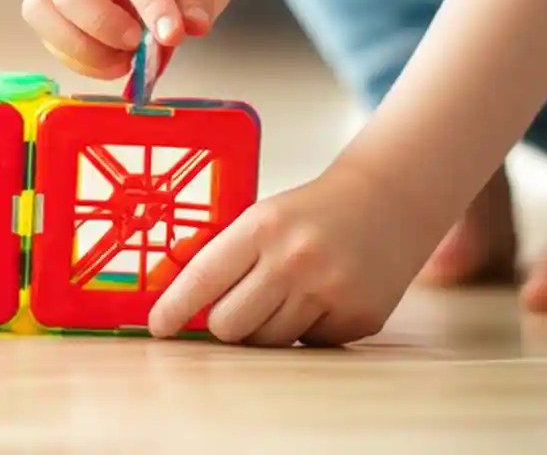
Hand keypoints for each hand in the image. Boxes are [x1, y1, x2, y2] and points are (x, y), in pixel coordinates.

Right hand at [21, 0, 235, 78]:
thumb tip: (191, 27)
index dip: (149, 4)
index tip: (173, 35)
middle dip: (102, 26)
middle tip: (137, 45)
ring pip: (43, 15)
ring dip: (84, 51)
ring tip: (124, 62)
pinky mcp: (62, 20)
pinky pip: (54, 45)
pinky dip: (84, 64)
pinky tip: (117, 64)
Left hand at [148, 165, 448, 346]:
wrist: (388, 201)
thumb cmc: (311, 214)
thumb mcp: (263, 218)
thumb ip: (225, 257)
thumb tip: (176, 303)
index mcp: (262, 226)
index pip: (203, 278)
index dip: (174, 308)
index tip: (158, 327)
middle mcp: (295, 259)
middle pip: (229, 325)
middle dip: (224, 323)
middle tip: (236, 306)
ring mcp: (330, 290)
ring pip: (267, 342)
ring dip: (267, 328)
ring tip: (288, 294)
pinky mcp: (359, 317)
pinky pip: (308, 346)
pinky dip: (306, 330)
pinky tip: (322, 298)